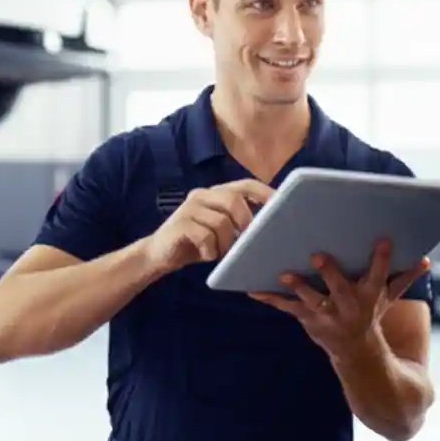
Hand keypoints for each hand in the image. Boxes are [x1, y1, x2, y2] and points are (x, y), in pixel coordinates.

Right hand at [141, 179, 273, 274]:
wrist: (158, 254)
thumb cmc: (195, 243)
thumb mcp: (220, 231)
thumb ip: (237, 224)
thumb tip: (269, 229)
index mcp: (215, 193)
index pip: (245, 185)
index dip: (265, 192)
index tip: (281, 204)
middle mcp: (202, 195)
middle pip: (233, 200)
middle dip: (245, 222)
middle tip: (246, 242)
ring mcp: (189, 208)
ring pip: (221, 221)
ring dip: (226, 243)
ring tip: (220, 253)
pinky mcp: (179, 225)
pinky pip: (205, 236)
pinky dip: (210, 249)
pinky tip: (206, 255)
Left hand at [250, 239, 430, 360]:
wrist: (356, 351)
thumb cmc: (370, 313)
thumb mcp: (388, 297)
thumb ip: (404, 277)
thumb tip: (425, 259)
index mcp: (369, 295)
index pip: (379, 274)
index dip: (382, 258)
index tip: (383, 239)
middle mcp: (349, 306)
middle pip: (340, 288)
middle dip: (329, 273)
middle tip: (317, 254)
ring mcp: (327, 315)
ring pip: (311, 300)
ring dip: (298, 288)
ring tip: (284, 274)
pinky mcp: (308, 319)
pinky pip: (287, 308)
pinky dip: (270, 298)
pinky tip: (253, 288)